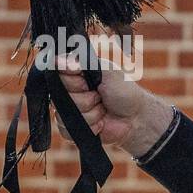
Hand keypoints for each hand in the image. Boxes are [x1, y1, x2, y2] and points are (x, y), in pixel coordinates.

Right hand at [55, 54, 171, 156]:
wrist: (135, 118)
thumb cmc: (124, 92)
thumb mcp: (108, 71)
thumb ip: (84, 63)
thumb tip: (58, 61)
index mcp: (74, 75)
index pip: (57, 75)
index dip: (73, 81)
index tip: (88, 83)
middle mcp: (67, 92)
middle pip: (60, 97)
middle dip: (86, 98)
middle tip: (100, 96)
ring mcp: (67, 111)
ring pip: (65, 115)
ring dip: (91, 114)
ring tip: (102, 109)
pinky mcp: (71, 129)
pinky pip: (67, 131)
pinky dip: (89, 127)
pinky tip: (100, 123)